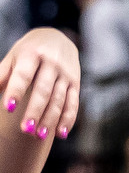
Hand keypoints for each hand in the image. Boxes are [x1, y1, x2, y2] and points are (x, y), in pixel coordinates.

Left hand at [0, 27, 80, 142]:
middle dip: (35, 110)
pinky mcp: (76, 82)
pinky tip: (61, 133)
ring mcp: (66, 73)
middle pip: (43, 90)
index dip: (16, 91)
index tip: (8, 107)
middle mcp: (52, 62)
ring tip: (39, 136)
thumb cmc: (28, 51)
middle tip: (25, 130)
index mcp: (32, 53)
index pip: (23, 75)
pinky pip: (73, 102)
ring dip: (50, 118)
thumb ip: (2, 74)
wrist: (58, 36)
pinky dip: (68, 118)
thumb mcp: (14, 56)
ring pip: (58, 99)